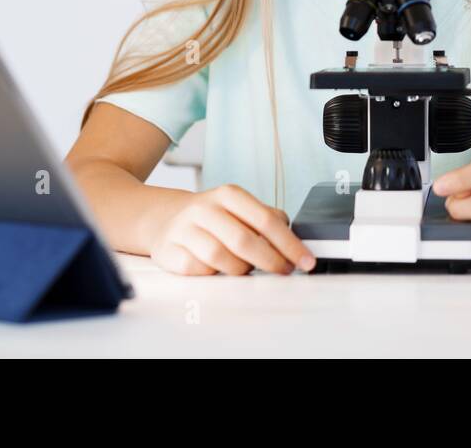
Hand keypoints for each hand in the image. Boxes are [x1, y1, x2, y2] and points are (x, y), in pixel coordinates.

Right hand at [149, 183, 316, 275]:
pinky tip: (217, 269)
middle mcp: (205, 209)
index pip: (266, 220)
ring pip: (221, 259)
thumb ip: (267, 220)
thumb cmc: (212, 218)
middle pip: (244, 241)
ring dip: (240, 269)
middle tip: (284, 270)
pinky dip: (214, 274)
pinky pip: (200, 271)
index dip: (290, 244)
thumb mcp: (240, 208)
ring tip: (245, 268)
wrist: (164, 218)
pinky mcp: (169, 251)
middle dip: (271, 261)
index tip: (306, 260)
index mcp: (228, 195)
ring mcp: (184, 230)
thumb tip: (295, 241)